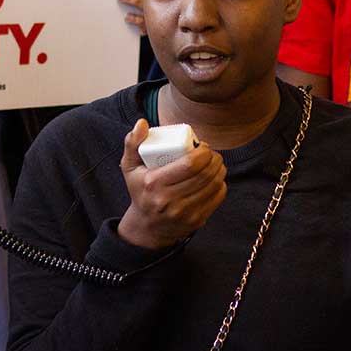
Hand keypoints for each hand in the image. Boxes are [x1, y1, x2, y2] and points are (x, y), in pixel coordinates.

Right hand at [117, 119, 226, 249]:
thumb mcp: (129, 167)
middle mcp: (169, 200)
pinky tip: (216, 179)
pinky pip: (216, 198)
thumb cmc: (140, 190)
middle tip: (212, 153)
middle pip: (204, 175)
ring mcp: (184, 213)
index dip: (203, 152)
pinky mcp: (196, 221)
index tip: (203, 146)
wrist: (146, 227)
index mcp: (154, 183)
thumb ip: (132, 142)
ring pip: (213, 186)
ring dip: (220, 170)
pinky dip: (220, 185)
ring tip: (216, 163)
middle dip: (214, 159)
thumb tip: (142, 123)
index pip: (189, 165)